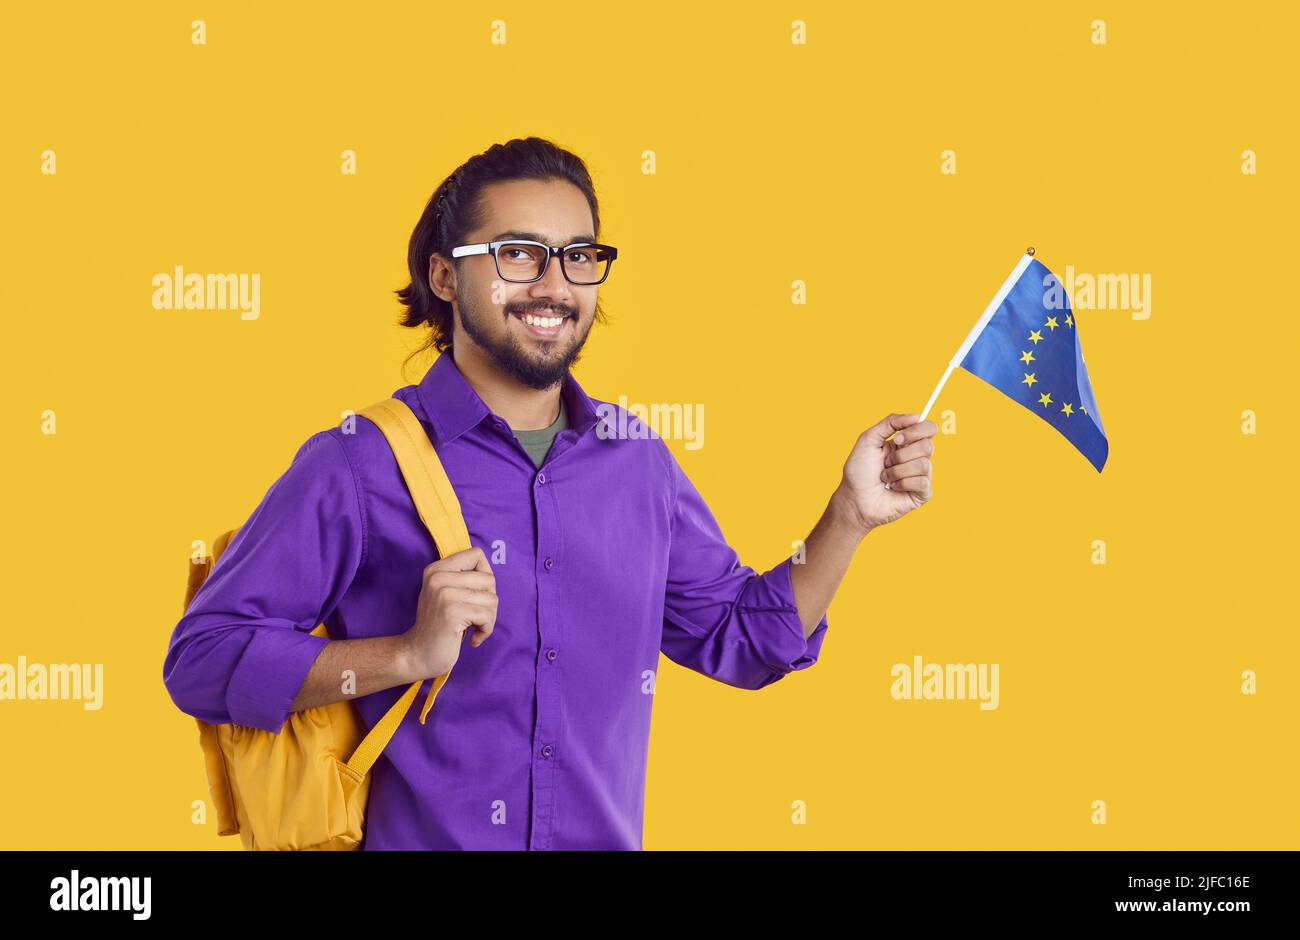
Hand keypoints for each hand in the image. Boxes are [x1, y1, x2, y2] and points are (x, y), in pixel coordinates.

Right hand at [400, 546, 497, 680]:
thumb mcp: (446, 595)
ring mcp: (444, 594)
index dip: (485, 575)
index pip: (476, 554)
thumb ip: (464, 579)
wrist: (417, 655)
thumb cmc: (439, 627)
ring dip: (488, 620)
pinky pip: (487, 616)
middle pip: (489, 579)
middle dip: (489, 603)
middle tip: (475, 618)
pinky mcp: (452, 612)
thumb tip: (490, 573)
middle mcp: (438, 577)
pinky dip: (485, 631)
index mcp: (436, 569)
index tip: (475, 595)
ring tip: (473, 628)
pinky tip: (472, 639)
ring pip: (492, 599)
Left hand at [834, 412, 937, 534]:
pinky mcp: (922, 493)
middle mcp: (916, 457)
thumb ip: (890, 423)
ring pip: (923, 464)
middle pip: (928, 445)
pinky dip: (902, 483)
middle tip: (885, 462)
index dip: (916, 431)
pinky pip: (922, 482)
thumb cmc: (859, 471)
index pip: (928, 429)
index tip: (897, 439)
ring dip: (897, 471)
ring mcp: (920, 476)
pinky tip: (893, 488)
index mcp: (906, 443)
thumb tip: (916, 416)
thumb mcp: (868, 439)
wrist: (854, 498)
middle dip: (901, 454)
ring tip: (885, 477)